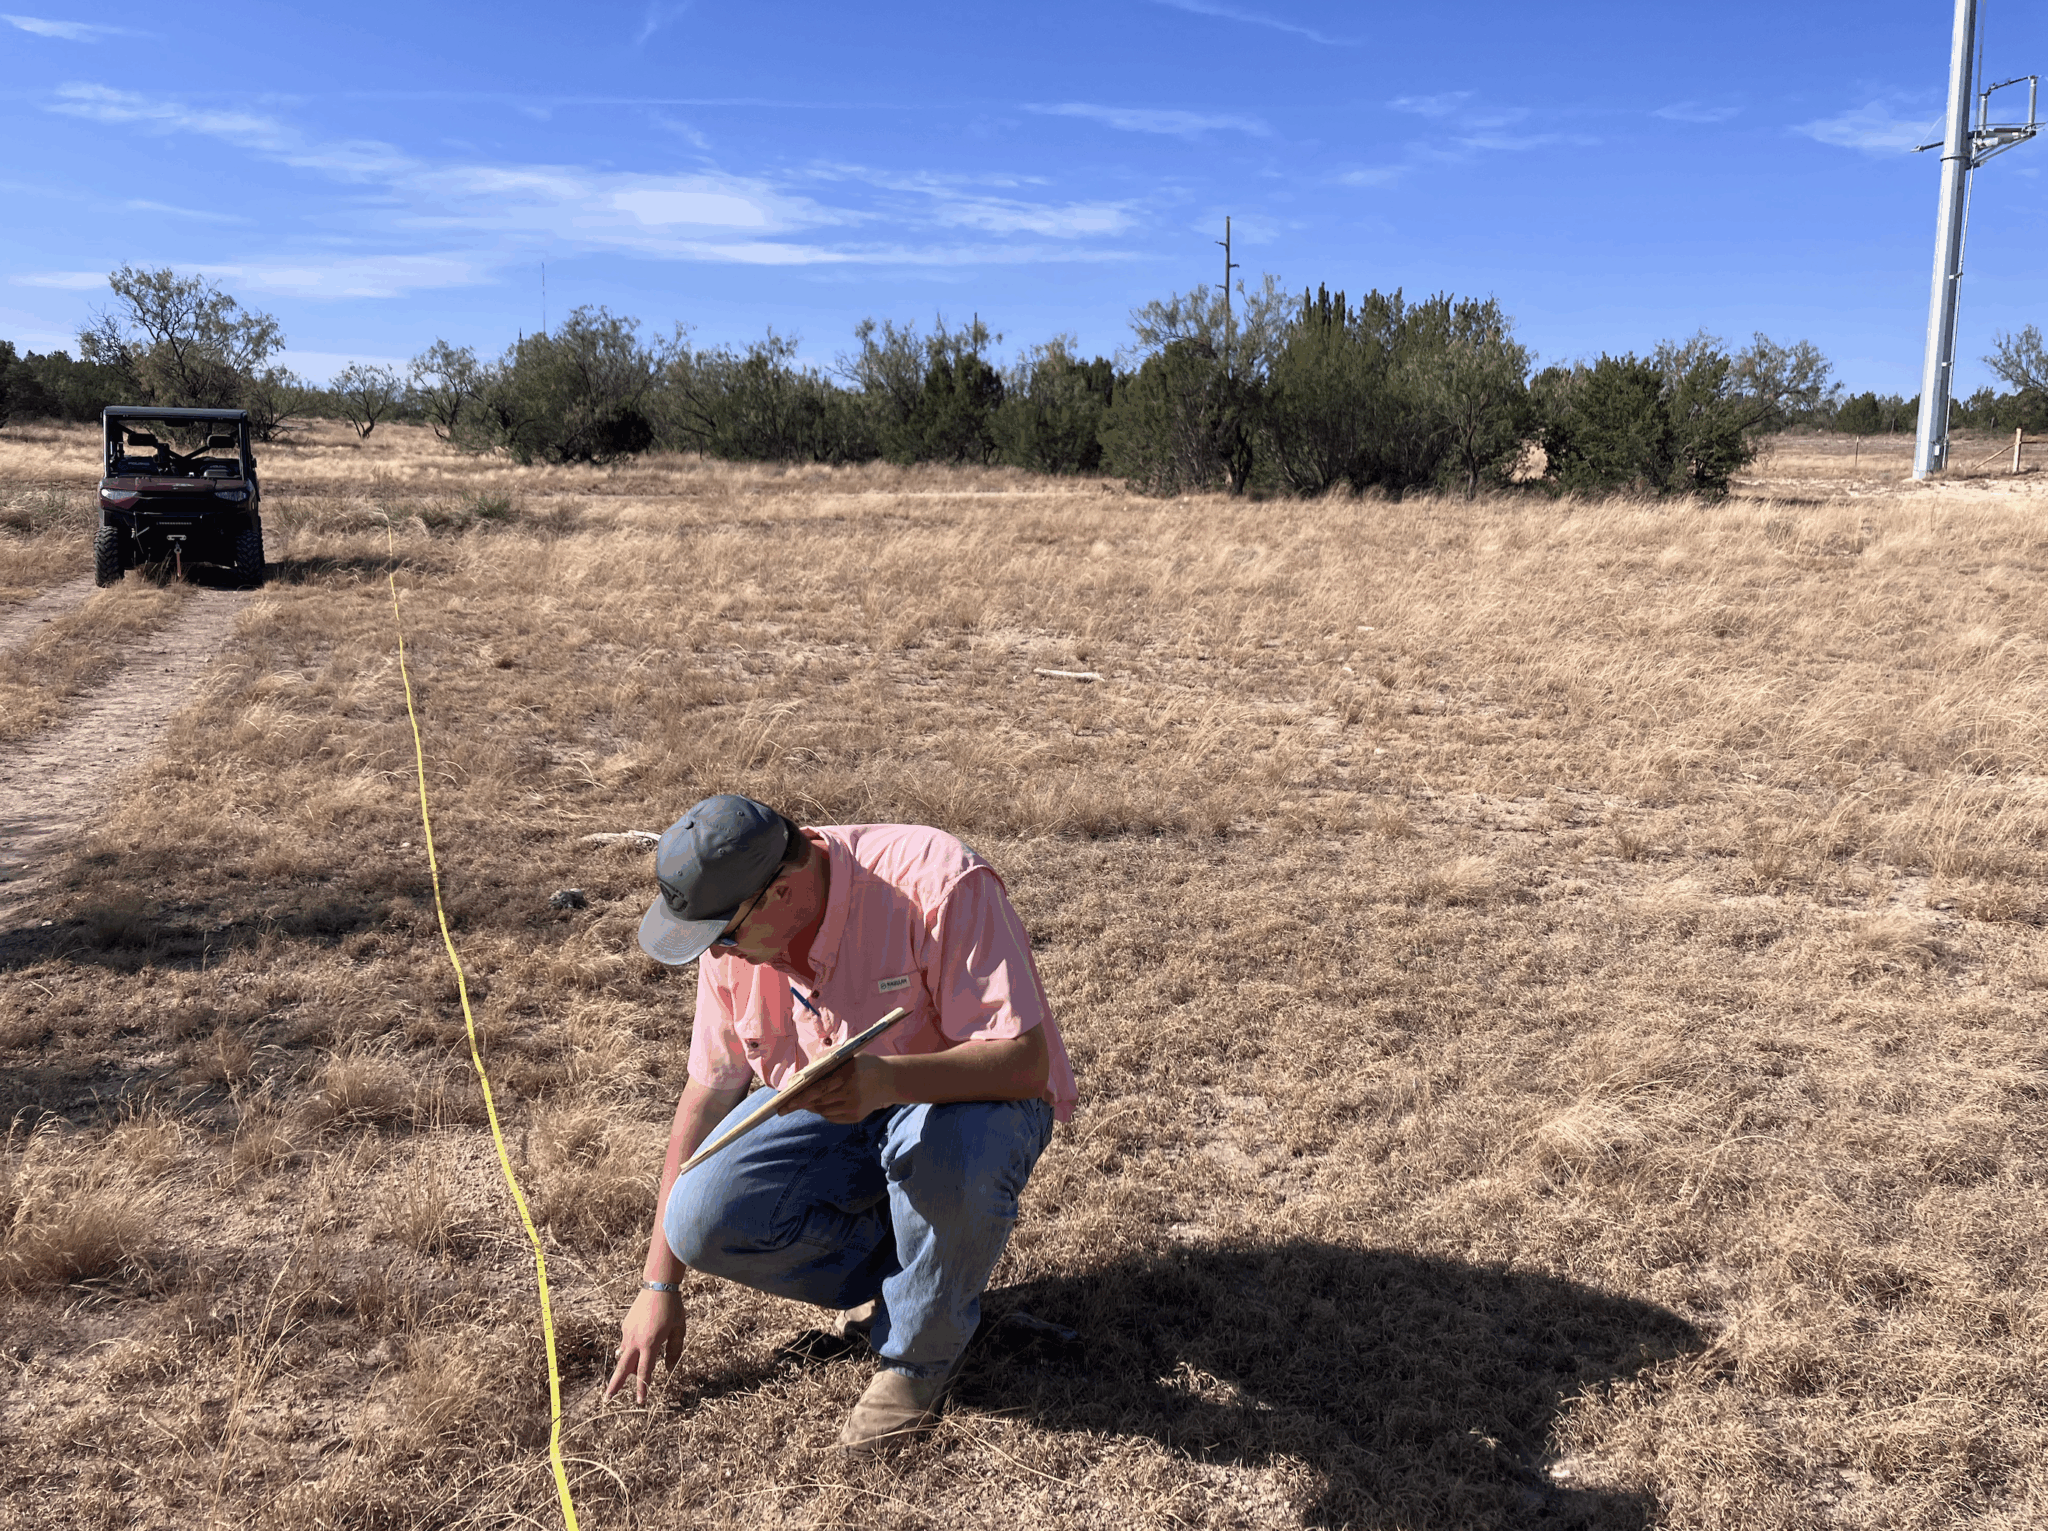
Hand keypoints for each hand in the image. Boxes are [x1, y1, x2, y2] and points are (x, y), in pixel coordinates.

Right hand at [606, 1287, 686, 1403]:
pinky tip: (631, 1350)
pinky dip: (627, 1350)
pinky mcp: (625, 1326)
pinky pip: (625, 1343)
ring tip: (618, 1381)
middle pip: (623, 1368)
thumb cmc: (672, 1307)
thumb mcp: (679, 1329)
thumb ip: (674, 1350)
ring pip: (622, 1356)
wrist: (658, 1285)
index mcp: (650, 1344)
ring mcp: (628, 1333)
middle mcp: (636, 1341)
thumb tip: (670, 1368)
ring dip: (621, 1368)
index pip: (644, 1372)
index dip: (642, 1388)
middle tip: (607, 1399)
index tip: (640, 1401)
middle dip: (615, 1385)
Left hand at [778, 1054, 895, 1123]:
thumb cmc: (862, 1064)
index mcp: (847, 1074)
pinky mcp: (856, 1117)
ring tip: (802, 1103)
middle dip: (801, 1104)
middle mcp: (851, 1092)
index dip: (800, 1097)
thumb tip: (801, 1074)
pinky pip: (832, 1117)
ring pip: (823, 1111)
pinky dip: (823, 1111)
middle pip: (819, 1102)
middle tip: (785, 1106)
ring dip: (811, 1107)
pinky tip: (819, 1105)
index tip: (784, 1103)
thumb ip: (824, 1060)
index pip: (818, 1089)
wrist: (888, 1079)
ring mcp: (854, 1107)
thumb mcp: (846, 1055)